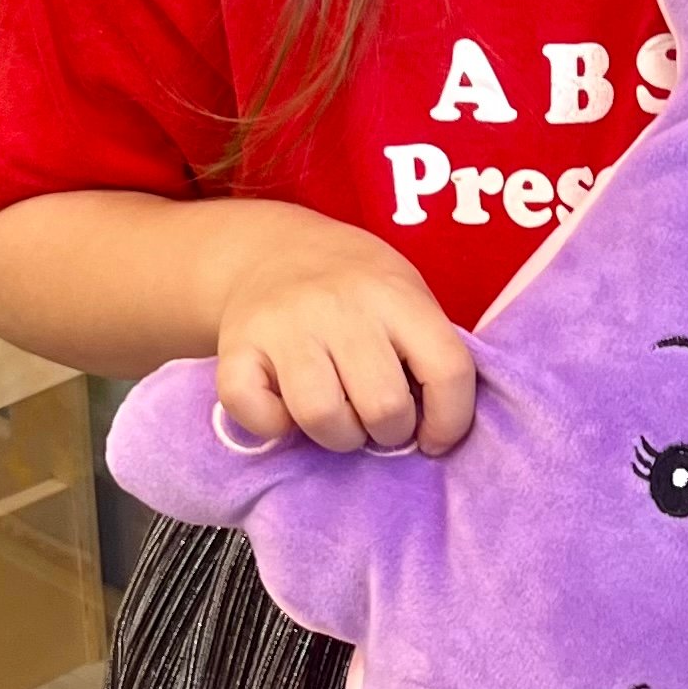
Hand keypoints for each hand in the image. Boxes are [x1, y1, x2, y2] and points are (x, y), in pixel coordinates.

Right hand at [215, 220, 476, 453]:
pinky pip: (257, 413)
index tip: (435, 439)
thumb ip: (427, 348)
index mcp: (395, 293)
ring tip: (341, 420)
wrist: (268, 248)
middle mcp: (339, 305)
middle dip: (389, 433)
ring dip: (339, 436)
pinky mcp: (236, 347)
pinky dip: (273, 426)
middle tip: (379, 421)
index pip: (448, 369)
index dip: (451, 421)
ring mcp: (284, 325)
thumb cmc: (353, 286)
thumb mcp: (405, 292)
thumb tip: (438, 426)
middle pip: (383, 406)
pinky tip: (287, 409)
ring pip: (322, 416)